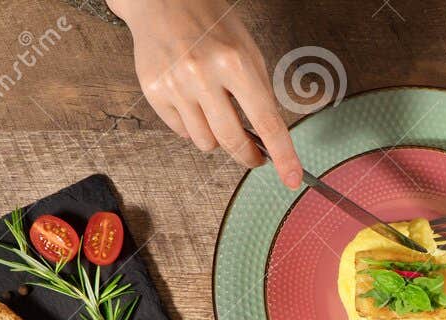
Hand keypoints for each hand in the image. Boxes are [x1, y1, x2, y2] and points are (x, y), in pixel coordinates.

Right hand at [109, 0, 303, 188]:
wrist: (163, 0)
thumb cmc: (211, 25)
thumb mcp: (247, 50)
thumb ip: (258, 94)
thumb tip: (268, 139)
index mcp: (235, 62)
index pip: (266, 121)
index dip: (282, 155)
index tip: (291, 177)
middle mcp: (203, 74)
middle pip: (232, 141)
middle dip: (248, 155)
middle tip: (255, 156)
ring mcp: (175, 85)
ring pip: (206, 143)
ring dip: (216, 137)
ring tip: (214, 110)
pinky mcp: (154, 92)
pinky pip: (182, 132)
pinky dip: (192, 125)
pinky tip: (191, 100)